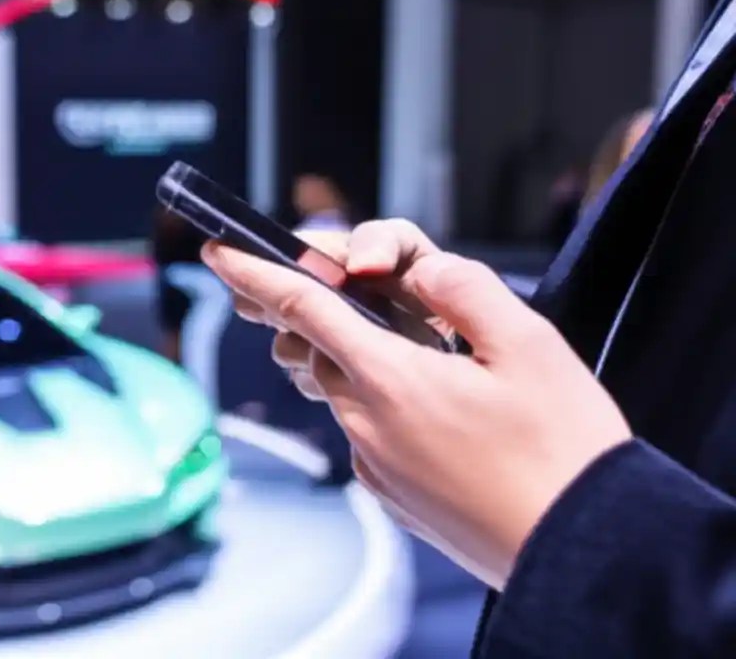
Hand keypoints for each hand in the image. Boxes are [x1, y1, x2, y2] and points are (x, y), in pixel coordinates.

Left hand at [203, 219, 631, 589]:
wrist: (584, 550)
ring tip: (421, 352)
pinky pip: (366, 433)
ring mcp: (374, 465)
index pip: (301, 308)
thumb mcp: (529, 345)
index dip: (254, 275)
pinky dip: (384, 405)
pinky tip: (442, 413)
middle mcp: (365, 423)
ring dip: (359, 359)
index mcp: (390, 378)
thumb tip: (416, 270)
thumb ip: (462, 290)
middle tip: (365, 291)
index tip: (218, 253)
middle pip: (316, 348)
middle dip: (324, 313)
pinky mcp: (391, 495)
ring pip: (342, 390)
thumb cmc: (563, 452)